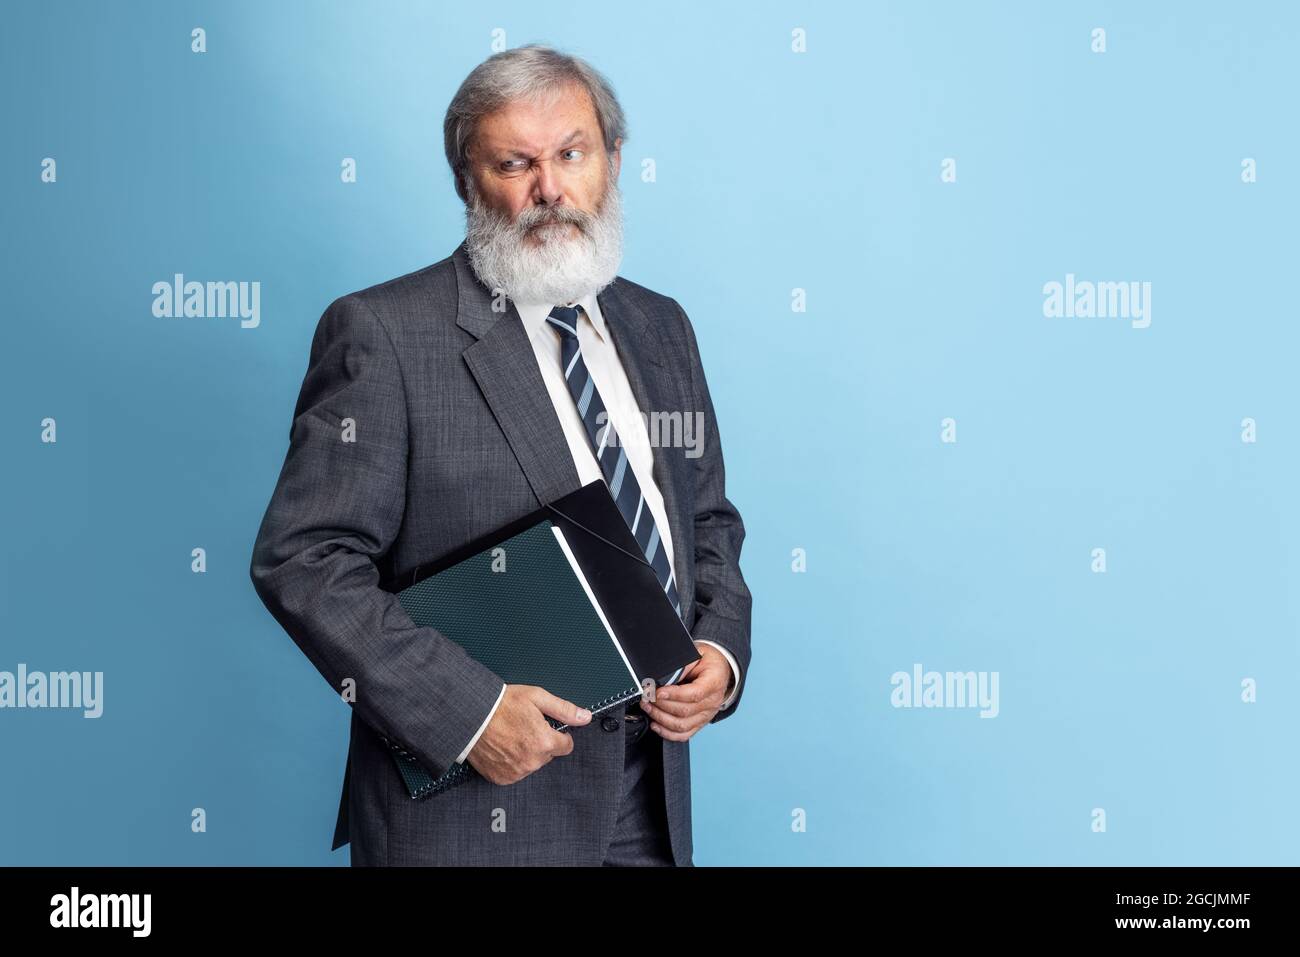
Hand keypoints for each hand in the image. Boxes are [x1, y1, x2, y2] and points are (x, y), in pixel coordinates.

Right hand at [466, 685, 591, 784]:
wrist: (470, 716)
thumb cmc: (501, 704)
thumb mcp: (536, 698)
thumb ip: (564, 709)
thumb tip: (585, 717)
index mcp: (544, 742)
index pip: (566, 746)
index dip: (557, 735)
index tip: (546, 728)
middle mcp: (532, 761)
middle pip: (548, 755)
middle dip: (540, 743)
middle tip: (523, 727)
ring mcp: (516, 772)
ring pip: (532, 764)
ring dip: (526, 753)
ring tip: (510, 736)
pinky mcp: (502, 778)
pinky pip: (515, 772)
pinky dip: (511, 762)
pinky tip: (502, 747)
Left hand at [638, 642, 733, 741]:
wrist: (720, 670)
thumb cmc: (708, 661)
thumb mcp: (697, 654)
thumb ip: (682, 665)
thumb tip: (664, 677)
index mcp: (714, 682)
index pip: (694, 694)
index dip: (673, 695)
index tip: (657, 692)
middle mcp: (712, 702)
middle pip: (685, 711)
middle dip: (661, 705)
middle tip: (646, 697)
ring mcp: (706, 715)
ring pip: (682, 725)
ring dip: (660, 718)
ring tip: (648, 708)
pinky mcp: (700, 723)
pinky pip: (683, 735)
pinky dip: (667, 733)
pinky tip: (656, 724)